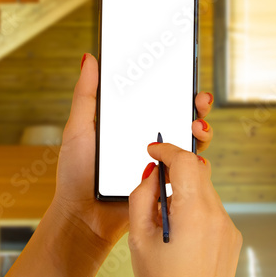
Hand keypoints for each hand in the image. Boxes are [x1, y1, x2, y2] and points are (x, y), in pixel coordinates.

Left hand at [50, 52, 214, 248]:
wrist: (82, 217)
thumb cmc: (75, 175)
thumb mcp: (78, 129)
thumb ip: (86, 95)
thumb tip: (89, 59)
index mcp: (130, 123)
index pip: (157, 99)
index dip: (173, 84)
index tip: (182, 71)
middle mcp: (148, 140)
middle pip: (180, 117)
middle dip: (195, 105)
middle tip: (197, 99)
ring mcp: (159, 162)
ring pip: (189, 142)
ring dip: (199, 129)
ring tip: (194, 125)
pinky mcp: (166, 184)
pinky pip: (187, 170)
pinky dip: (194, 159)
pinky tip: (191, 153)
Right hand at [128, 140, 242, 276]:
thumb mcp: (138, 238)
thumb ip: (141, 198)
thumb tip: (151, 175)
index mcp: (194, 212)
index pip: (185, 160)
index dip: (166, 149)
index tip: (153, 150)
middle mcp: (218, 215)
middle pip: (198, 172)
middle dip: (175, 170)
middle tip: (154, 185)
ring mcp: (229, 227)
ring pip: (206, 192)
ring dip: (185, 193)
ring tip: (165, 222)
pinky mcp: (233, 238)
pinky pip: (213, 211)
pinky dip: (196, 211)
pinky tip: (181, 238)